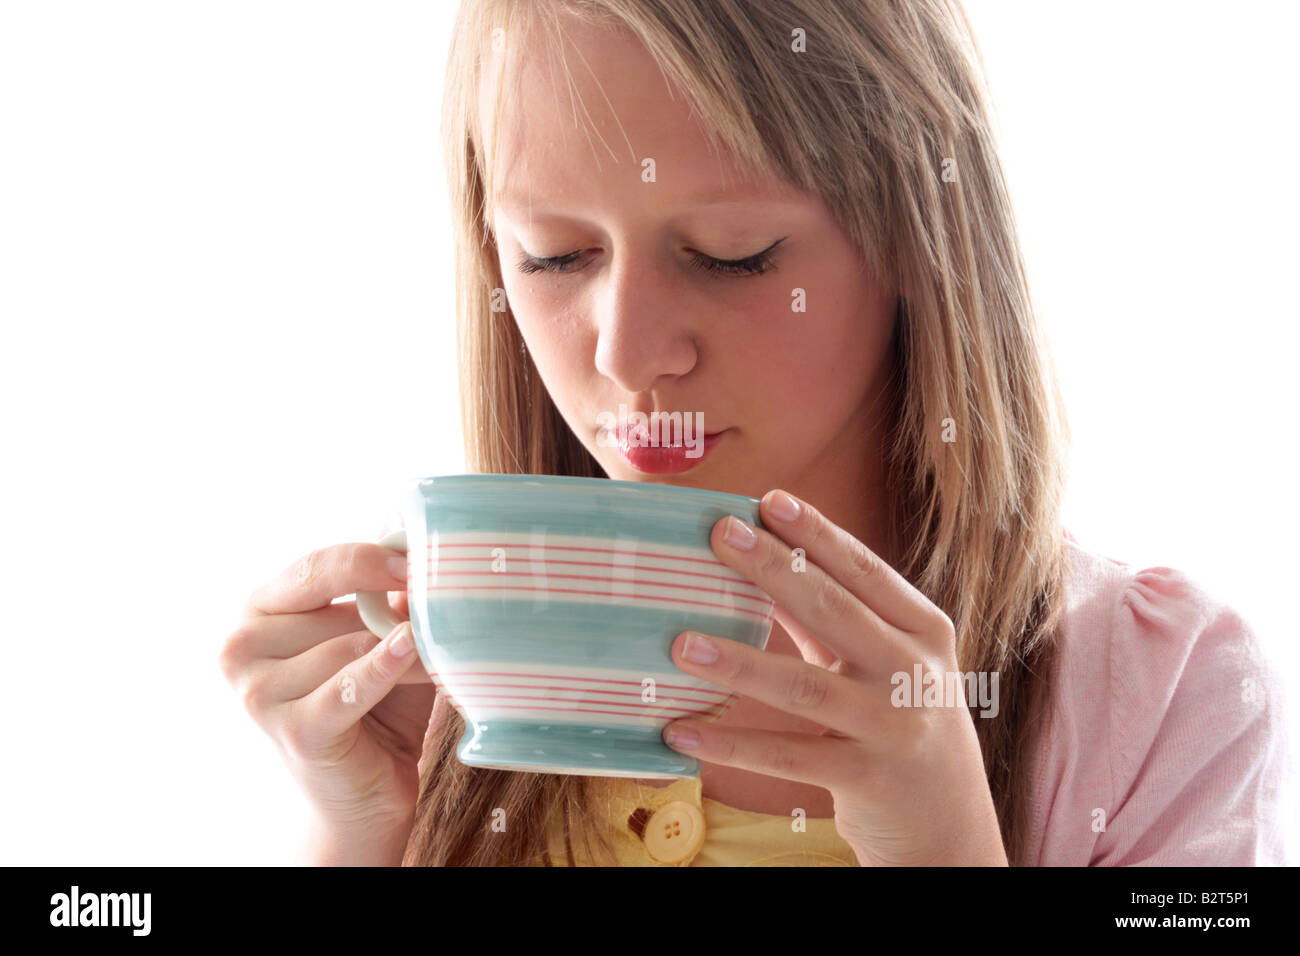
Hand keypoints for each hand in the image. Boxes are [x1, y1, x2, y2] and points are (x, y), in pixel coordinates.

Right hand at [219, 542, 441, 834]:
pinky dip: (383, 668)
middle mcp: (242, 648)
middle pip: (337, 609)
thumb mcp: (380, 641)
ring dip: (408, 652)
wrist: (364, 799)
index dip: (370, 559)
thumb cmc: (375, 708)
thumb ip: (389, 600)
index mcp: (258, 613)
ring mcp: (259, 693)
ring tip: (438, 663)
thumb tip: (420, 551)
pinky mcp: (293, 730)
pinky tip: (411, 649)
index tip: (418, 558)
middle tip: (444, 616)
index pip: (316, 568)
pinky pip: (349, 686)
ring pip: (352, 646)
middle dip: (394, 615)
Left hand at [661, 490, 1007, 865]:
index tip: (768, 500)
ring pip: (806, 687)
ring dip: (739, 663)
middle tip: (720, 534)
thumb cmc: (900, 721)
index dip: (817, 534)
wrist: (949, 822)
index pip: (865, 570)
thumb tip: (757, 560)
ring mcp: (894, 726)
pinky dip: (731, 744)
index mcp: (922, 630)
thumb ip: (830, 618)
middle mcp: (914, 672)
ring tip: (681, 644)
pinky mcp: (867, 778)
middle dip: (774, 569)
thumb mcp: (882, 661)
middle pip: (836, 610)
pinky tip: (682, 731)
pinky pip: (788, 757)